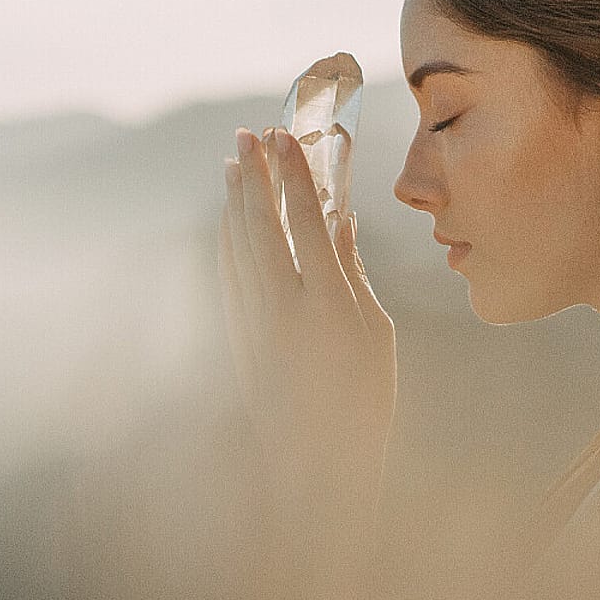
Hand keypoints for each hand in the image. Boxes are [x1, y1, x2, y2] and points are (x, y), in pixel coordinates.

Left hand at [217, 126, 396, 504]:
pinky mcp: (236, 338)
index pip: (305, 222)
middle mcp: (282, 309)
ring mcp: (252, 324)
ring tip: (233, 163)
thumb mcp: (374, 332)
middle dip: (253, 174)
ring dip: (233, 201)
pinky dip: (225, 239)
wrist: (314, 465)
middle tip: (248, 134)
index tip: (285, 136)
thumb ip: (352, 272)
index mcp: (327, 305)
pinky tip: (227, 219)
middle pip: (260, 225)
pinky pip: (226, 274)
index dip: (294, 175)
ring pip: (235, 246)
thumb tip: (342, 222)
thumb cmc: (363, 399)